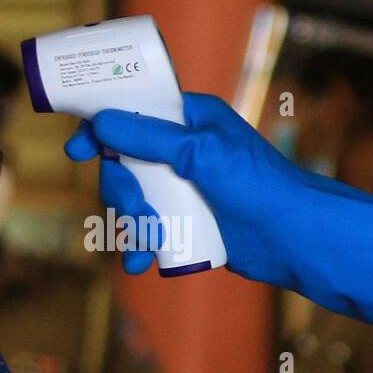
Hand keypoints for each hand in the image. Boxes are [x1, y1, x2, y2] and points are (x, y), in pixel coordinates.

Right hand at [64, 93, 372, 351]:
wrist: (296, 240)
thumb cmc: (260, 186)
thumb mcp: (201, 154)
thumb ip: (149, 138)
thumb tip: (102, 121)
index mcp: (190, 120)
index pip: (133, 111)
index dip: (100, 127)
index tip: (76, 148)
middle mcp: (183, 151)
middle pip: (123, 163)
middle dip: (122, 191)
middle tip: (137, 209)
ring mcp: (184, 189)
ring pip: (133, 200)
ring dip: (131, 224)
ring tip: (147, 243)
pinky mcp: (187, 223)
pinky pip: (148, 230)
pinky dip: (141, 246)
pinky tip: (144, 261)